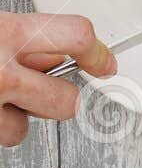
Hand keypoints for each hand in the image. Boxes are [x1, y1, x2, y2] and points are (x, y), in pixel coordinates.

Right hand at [0, 11, 116, 145]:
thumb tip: (57, 57)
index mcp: (5, 32)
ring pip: (31, 125)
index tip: (104, 63)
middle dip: (59, 96)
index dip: (96, 54)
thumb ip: (24, 39)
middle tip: (41, 84)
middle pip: (68, 99)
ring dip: (19, 113)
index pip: (77, 38)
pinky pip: (9, 135)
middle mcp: (1, 71)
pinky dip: (0, 123)